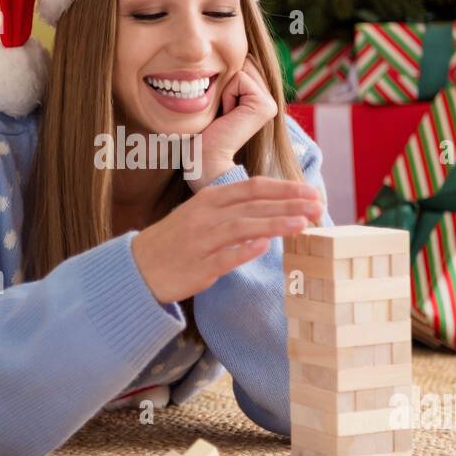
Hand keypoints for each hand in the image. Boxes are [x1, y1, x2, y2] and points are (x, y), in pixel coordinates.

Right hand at [131, 176, 323, 303]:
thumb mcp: (200, 215)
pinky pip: (223, 258)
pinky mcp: (196, 268)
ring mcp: (200, 241)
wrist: (136, 268)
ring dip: (274, 223)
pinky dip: (244, 250)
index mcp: (208, 199)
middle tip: (319, 205)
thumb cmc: (175, 241)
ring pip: (242, 227)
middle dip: (289, 203)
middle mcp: (205, 216)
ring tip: (303, 223)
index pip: (252, 187)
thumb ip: (233, 210)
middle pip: (253, 204)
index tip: (310, 191)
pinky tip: (265, 247)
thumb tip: (271, 209)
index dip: (284, 187)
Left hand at [190, 56, 277, 188]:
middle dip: (224, 82)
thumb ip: (227, 76)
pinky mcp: (266, 106)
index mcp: (258, 97)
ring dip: (224, 88)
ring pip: (241, 68)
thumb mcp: (214, 97)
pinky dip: (226, 94)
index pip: (240, 63)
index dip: (221, 79)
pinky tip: (226, 115)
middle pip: (242, 62)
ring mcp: (271, 103)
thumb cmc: (201, 131)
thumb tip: (231, 50)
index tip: (217, 108)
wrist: (202, 157)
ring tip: (223, 114)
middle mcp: (269, 99)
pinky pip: (240, 78)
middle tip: (220, 112)